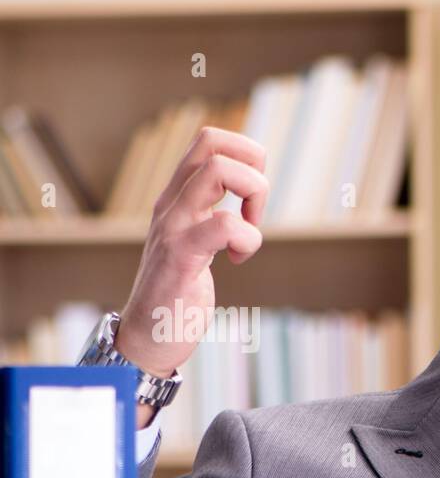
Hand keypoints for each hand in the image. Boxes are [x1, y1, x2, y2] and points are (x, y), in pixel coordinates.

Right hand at [115, 127, 268, 427]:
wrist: (147, 338)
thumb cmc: (177, 294)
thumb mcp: (195, 242)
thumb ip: (210, 215)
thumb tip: (248, 192)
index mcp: (177, 197)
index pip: (208, 139)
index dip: (244, 154)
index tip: (250, 198)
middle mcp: (172, 204)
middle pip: (212, 142)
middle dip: (254, 168)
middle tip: (254, 212)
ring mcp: (174, 227)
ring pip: (219, 171)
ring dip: (254, 196)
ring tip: (248, 233)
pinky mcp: (181, 256)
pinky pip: (225, 225)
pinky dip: (248, 239)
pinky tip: (238, 259)